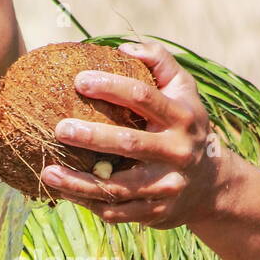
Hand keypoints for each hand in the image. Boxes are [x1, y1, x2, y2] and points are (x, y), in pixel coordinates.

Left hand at [38, 37, 227, 228]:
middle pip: (130, 144)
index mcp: (182, 117)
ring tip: (48, 172)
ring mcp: (167, 186)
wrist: (211, 184)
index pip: (143, 97)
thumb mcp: (184, 90)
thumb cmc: (185, 125)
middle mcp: (177, 152)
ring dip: (80, 182)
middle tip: (59, 128)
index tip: (79, 80)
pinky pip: (117, 211)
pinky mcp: (156, 212)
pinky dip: (88, 203)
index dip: (111, 86)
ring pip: (118, 187)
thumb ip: (160, 62)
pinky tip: (64, 192)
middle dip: (92, 137)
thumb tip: (124, 47)